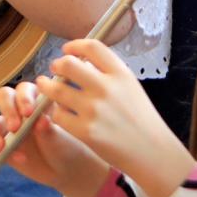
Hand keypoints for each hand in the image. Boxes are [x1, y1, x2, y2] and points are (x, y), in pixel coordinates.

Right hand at [0, 82, 110, 196]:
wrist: (65, 171)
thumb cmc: (66, 148)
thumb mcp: (61, 139)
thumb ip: (50, 130)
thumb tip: (41, 121)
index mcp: (37, 100)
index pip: (24, 89)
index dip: (24, 98)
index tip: (29, 113)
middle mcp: (20, 110)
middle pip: (4, 97)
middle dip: (7, 110)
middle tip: (16, 127)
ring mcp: (9, 128)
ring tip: (1, 147)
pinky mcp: (3, 146)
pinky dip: (0, 152)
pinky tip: (18, 159)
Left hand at [39, 39, 192, 196]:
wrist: (151, 151)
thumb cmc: (139, 118)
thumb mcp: (130, 86)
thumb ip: (108, 71)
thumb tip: (79, 60)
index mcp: (120, 74)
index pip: (92, 46)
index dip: (74, 45)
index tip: (67, 50)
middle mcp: (107, 88)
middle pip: (68, 64)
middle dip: (56, 64)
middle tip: (54, 69)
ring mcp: (95, 110)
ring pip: (56, 89)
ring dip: (46, 85)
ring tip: (45, 86)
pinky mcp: (86, 131)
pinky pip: (58, 114)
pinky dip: (56, 112)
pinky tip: (59, 111)